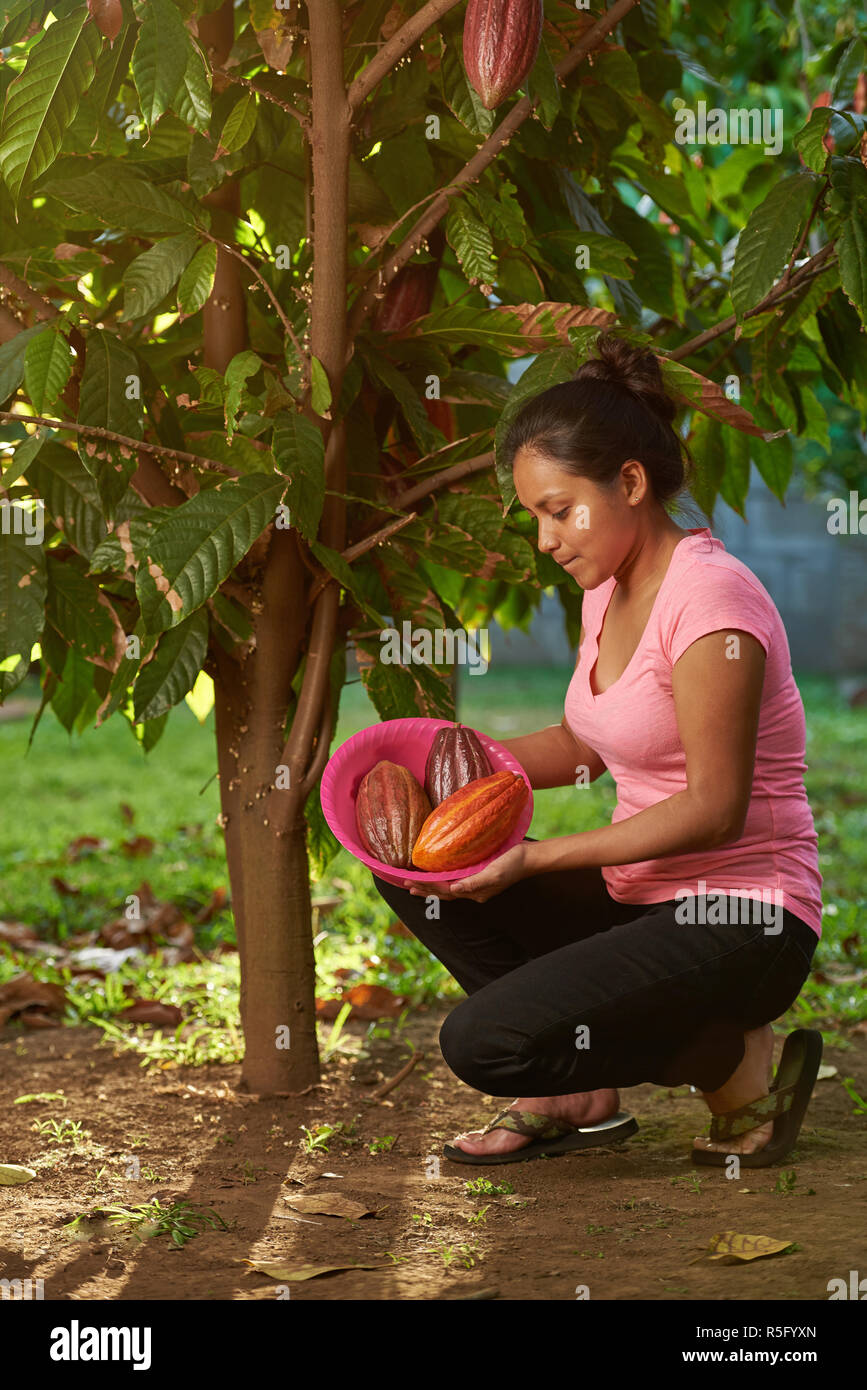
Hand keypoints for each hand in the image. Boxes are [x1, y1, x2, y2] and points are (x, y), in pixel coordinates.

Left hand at [406, 843, 527, 903]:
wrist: (529, 858)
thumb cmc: (513, 863)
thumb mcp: (494, 873)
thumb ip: (474, 883)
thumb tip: (454, 891)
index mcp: (475, 891)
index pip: (445, 890)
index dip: (427, 886)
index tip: (410, 882)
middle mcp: (474, 891)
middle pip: (444, 892)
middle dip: (425, 889)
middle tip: (407, 885)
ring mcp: (477, 884)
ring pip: (449, 888)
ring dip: (432, 886)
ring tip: (416, 885)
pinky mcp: (480, 875)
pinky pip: (457, 880)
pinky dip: (444, 880)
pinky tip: (440, 875)